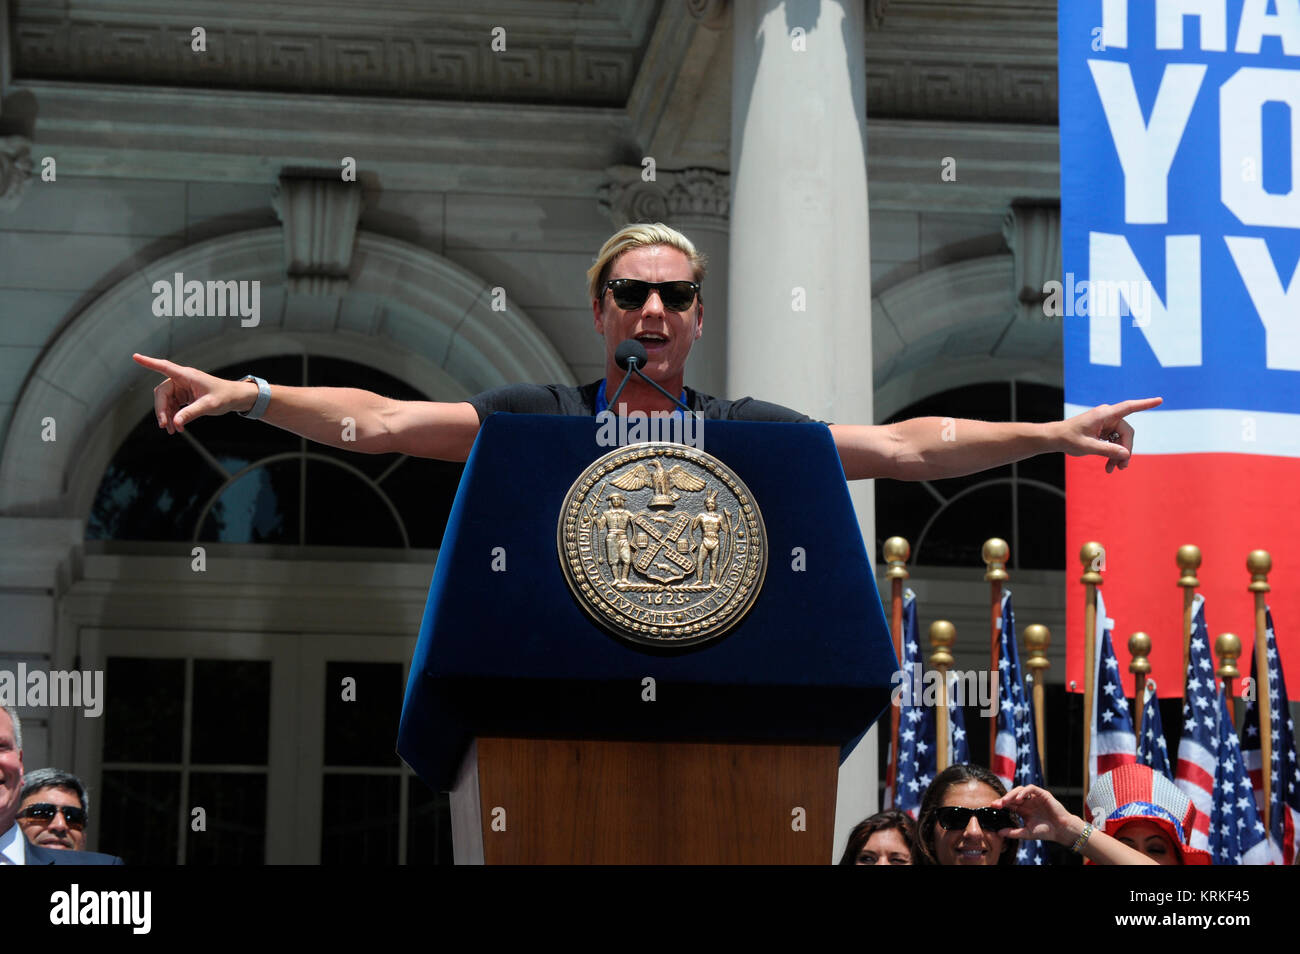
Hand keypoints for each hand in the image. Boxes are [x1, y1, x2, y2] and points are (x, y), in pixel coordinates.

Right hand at [132, 353, 252, 433]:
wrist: (235, 398)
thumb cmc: (225, 396)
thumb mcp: (209, 405)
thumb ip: (192, 413)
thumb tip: (176, 423)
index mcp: (187, 375)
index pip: (164, 367)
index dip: (149, 362)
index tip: (135, 357)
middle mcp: (181, 379)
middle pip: (162, 392)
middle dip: (161, 409)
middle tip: (164, 425)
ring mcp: (181, 388)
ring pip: (165, 401)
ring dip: (166, 415)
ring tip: (170, 430)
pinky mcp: (183, 396)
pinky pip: (171, 406)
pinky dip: (172, 416)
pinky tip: (175, 427)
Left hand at [991, 785, 1079, 844]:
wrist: (1061, 830)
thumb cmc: (1045, 831)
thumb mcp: (1026, 833)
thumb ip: (1012, 832)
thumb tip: (998, 833)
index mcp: (1023, 809)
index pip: (1009, 803)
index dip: (1000, 803)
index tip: (993, 807)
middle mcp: (1027, 802)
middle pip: (1012, 795)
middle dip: (1004, 799)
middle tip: (997, 804)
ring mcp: (1034, 797)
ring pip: (1020, 790)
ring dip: (1012, 794)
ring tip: (1007, 801)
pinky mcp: (1042, 794)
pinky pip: (1031, 788)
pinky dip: (1024, 792)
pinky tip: (1019, 799)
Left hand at [1056, 397, 1162, 473]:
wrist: (1055, 438)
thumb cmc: (1068, 438)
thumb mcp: (1087, 447)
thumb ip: (1107, 450)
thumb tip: (1126, 454)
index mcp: (1104, 414)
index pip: (1129, 407)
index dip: (1145, 404)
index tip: (1160, 400)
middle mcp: (1107, 416)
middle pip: (1126, 433)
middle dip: (1125, 450)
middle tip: (1122, 467)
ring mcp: (1106, 423)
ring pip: (1121, 440)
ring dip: (1119, 454)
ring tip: (1113, 469)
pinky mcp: (1103, 431)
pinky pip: (1114, 442)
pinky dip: (1113, 453)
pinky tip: (1109, 466)